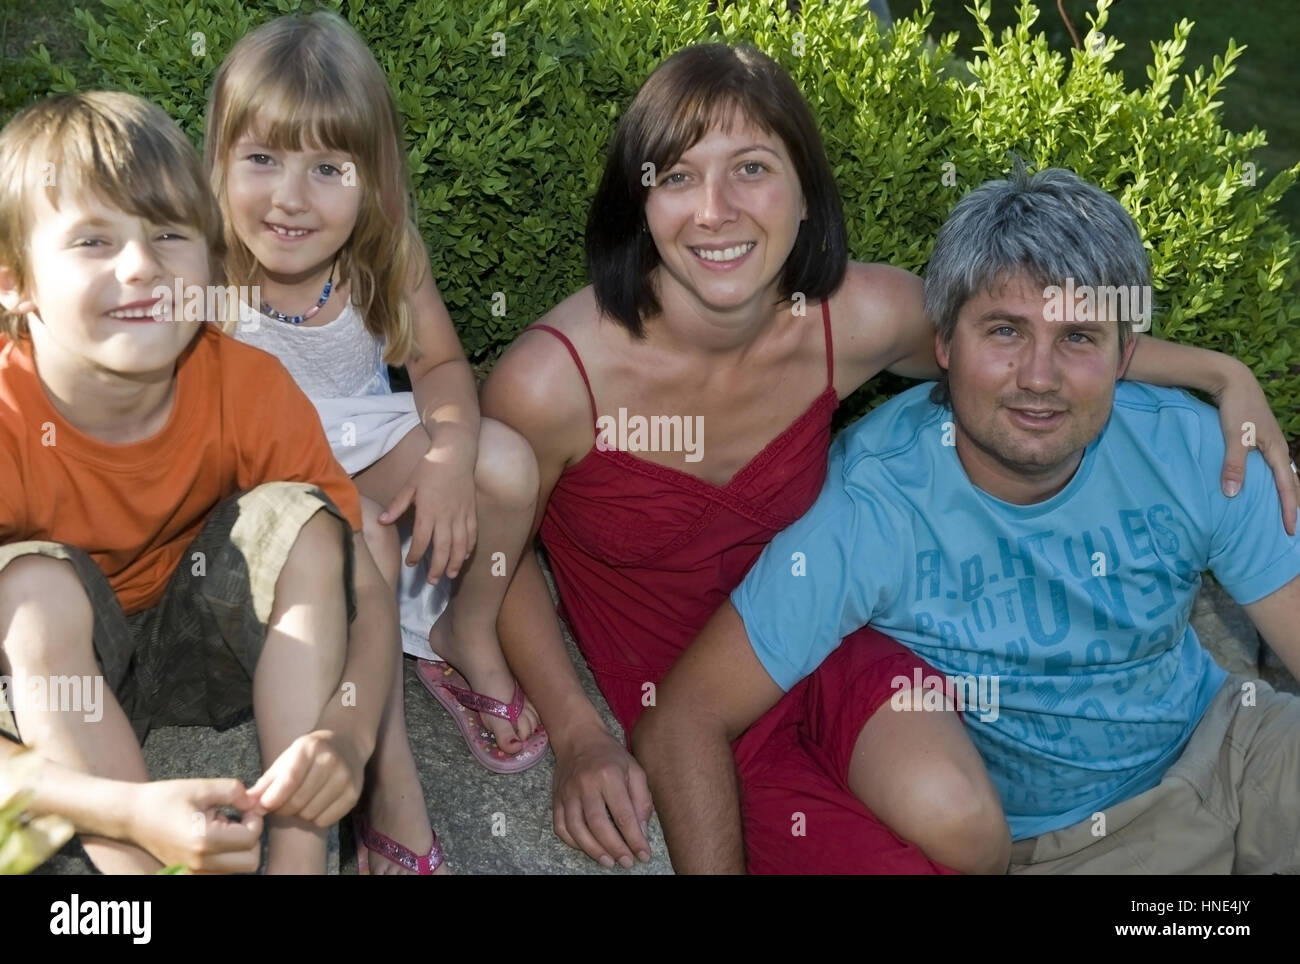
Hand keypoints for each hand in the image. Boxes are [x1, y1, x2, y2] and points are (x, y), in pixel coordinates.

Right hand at [128, 778, 262, 873]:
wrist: (131, 817)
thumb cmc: (164, 799)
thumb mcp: (202, 787)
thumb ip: (234, 792)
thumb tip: (255, 802)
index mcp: (204, 841)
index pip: (251, 839)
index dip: (255, 819)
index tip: (245, 807)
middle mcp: (200, 863)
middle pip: (250, 861)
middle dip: (251, 838)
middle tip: (238, 818)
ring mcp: (194, 873)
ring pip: (238, 869)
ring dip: (239, 849)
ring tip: (222, 827)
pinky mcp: (190, 874)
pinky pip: (222, 871)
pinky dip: (227, 856)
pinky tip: (214, 838)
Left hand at [246, 729, 364, 826]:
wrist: (346, 744)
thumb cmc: (310, 753)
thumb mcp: (287, 759)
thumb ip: (266, 782)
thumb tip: (247, 804)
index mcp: (310, 749)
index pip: (290, 780)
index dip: (274, 798)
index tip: (265, 805)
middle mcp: (331, 762)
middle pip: (298, 801)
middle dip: (282, 809)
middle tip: (280, 805)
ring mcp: (345, 779)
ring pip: (310, 814)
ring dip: (299, 814)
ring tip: (300, 803)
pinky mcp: (353, 795)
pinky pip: (325, 820)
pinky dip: (315, 818)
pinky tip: (315, 805)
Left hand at [380, 432, 477, 580]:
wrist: (456, 453)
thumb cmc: (430, 468)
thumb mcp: (410, 485)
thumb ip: (397, 505)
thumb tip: (382, 521)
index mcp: (429, 510)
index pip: (423, 539)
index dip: (416, 555)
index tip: (411, 564)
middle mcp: (446, 516)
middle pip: (443, 548)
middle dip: (436, 567)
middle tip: (431, 582)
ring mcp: (461, 514)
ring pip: (460, 545)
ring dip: (455, 562)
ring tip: (449, 575)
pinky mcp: (471, 511)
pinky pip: (472, 534)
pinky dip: (469, 547)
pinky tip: (464, 557)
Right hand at [552, 727, 653, 868]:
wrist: (579, 738)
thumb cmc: (611, 756)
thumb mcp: (635, 769)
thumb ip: (641, 800)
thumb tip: (641, 832)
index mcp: (609, 776)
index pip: (623, 815)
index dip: (635, 839)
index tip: (644, 855)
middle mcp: (586, 785)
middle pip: (599, 824)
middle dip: (615, 848)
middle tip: (628, 862)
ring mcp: (568, 793)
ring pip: (577, 829)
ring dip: (593, 850)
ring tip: (609, 862)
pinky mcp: (556, 799)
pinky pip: (561, 827)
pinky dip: (573, 843)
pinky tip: (588, 849)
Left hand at [1214, 364, 1298, 535]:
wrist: (1234, 382)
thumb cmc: (1236, 408)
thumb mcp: (1234, 437)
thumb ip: (1233, 465)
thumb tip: (1233, 494)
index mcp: (1277, 451)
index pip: (1288, 488)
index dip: (1289, 510)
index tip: (1288, 530)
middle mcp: (1279, 449)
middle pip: (1291, 483)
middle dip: (1292, 505)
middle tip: (1289, 527)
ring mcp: (1270, 444)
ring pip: (1282, 474)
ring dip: (1284, 493)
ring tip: (1281, 511)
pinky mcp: (1260, 439)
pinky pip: (1272, 467)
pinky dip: (1273, 481)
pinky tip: (1262, 487)